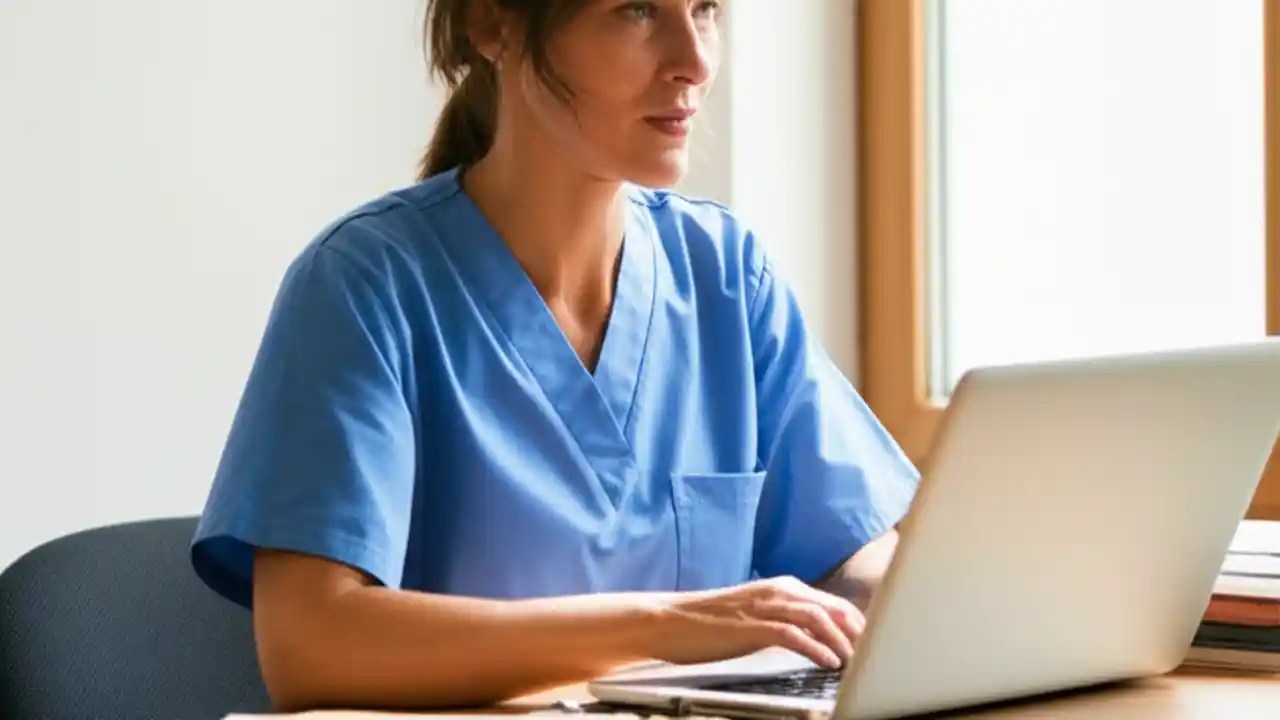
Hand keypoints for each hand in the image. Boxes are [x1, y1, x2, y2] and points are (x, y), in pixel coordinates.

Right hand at [644, 576, 866, 668]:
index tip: (873, 645)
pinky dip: (816, 648)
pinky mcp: (752, 626)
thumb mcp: (755, 616)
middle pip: (834, 608)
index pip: (834, 603)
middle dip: (859, 633)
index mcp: (782, 588)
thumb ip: (784, 619)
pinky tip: (827, 662)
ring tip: (856, 662)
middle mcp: (778, 591)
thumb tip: (814, 638)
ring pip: (819, 619)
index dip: (858, 625)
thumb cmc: (709, 623)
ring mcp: (765, 607)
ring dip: (843, 641)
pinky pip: (794, 635)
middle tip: (875, 656)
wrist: (668, 620)